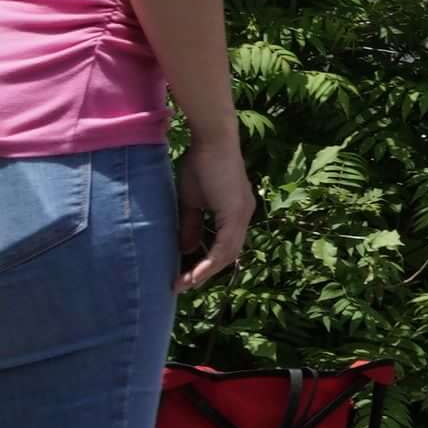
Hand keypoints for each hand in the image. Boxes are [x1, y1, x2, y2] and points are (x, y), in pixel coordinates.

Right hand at [177, 128, 256, 293]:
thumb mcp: (192, 202)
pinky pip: (227, 244)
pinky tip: (196, 274)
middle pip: (228, 254)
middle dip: (205, 273)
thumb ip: (192, 225)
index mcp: (235, 213)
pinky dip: (211, 261)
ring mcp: (243, 213)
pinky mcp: (237, 211)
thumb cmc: (201, 165)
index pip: (225, 246)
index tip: (185, 277)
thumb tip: (189, 250)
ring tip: (185, 285)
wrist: (212, 141)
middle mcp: (244, 215)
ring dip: (206, 272)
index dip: (207, 263)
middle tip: (183, 287)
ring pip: (229, 253)